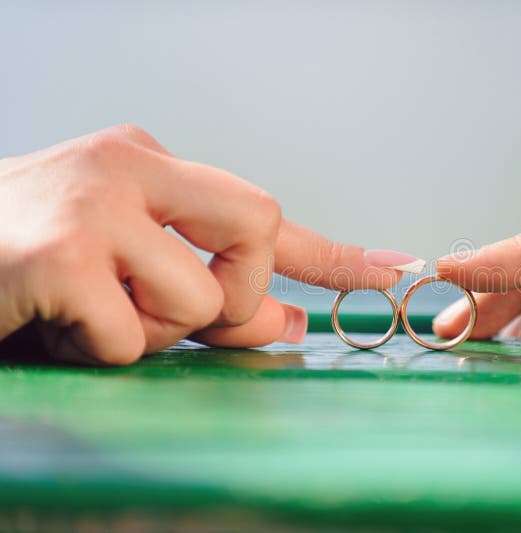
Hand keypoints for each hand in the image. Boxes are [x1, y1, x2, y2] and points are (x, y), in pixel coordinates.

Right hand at [0, 125, 402, 364]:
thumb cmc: (28, 267)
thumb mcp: (129, 277)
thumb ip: (212, 294)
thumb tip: (291, 328)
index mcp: (150, 164)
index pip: (264, 211)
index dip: (334, 252)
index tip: (393, 270)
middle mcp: (128, 164)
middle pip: (258, 231)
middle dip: (237, 295)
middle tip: (174, 310)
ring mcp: (93, 199)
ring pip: (197, 300)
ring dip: (151, 332)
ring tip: (88, 313)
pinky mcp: (58, 251)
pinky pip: (128, 336)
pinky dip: (98, 349)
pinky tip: (51, 322)